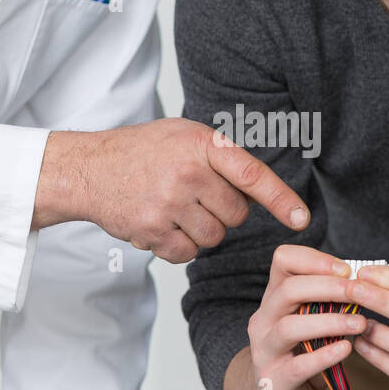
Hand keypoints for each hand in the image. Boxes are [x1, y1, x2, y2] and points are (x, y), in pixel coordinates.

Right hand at [32, 118, 309, 263]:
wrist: (87, 168)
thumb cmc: (141, 151)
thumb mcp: (183, 135)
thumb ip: (221, 156)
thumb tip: (261, 192)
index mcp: (201, 144)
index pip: (251, 174)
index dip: (280, 199)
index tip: (301, 220)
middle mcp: (187, 173)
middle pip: (235, 215)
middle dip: (222, 212)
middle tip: (194, 196)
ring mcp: (168, 203)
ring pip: (214, 238)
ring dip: (201, 231)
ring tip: (174, 208)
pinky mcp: (151, 230)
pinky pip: (187, 254)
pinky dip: (179, 246)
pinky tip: (160, 225)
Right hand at [242, 245, 366, 389]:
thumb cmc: (299, 355)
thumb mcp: (308, 321)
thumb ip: (326, 301)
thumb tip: (361, 282)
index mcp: (274, 299)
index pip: (283, 261)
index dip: (314, 259)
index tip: (346, 270)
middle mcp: (264, 321)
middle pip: (288, 290)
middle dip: (327, 287)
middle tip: (358, 292)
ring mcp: (265, 351)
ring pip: (290, 328)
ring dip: (329, 321)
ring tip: (359, 323)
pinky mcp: (274, 382)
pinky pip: (298, 366)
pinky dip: (324, 356)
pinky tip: (345, 349)